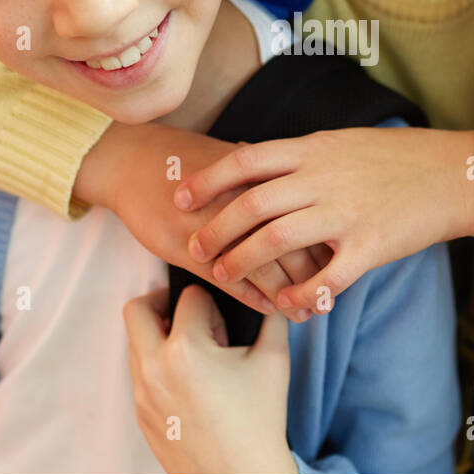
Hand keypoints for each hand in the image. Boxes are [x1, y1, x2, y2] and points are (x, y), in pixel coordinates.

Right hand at [76, 122, 318, 320]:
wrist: (132, 160)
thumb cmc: (185, 159)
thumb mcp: (231, 160)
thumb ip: (266, 176)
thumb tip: (302, 186)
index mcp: (258, 175)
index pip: (306, 213)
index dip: (326, 242)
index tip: (342, 264)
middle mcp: (241, 199)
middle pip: (293, 243)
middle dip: (314, 277)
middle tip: (329, 300)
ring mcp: (215, 225)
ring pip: (264, 266)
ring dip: (289, 294)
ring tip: (306, 314)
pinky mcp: (188, 247)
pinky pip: (229, 278)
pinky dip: (253, 295)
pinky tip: (271, 308)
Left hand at [124, 286, 297, 473]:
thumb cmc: (259, 421)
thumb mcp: (274, 359)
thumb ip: (271, 317)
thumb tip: (267, 296)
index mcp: (186, 350)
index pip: (189, 297)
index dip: (211, 301)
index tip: (223, 322)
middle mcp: (154, 369)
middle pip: (138, 309)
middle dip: (164, 303)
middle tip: (190, 315)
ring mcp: (143, 394)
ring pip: (135, 342)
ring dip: (160, 335)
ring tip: (197, 353)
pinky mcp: (141, 413)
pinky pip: (139, 372)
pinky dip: (158, 364)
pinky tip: (190, 380)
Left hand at [175, 127, 473, 310]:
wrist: (452, 174)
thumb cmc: (396, 158)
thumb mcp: (341, 142)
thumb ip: (300, 155)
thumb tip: (254, 158)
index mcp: (313, 150)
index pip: (246, 160)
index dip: (208, 180)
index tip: (180, 196)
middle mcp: (322, 178)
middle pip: (251, 204)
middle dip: (215, 229)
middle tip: (194, 248)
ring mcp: (344, 212)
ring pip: (276, 240)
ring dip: (243, 261)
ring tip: (223, 276)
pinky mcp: (369, 245)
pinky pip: (325, 278)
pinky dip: (299, 294)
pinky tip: (284, 305)